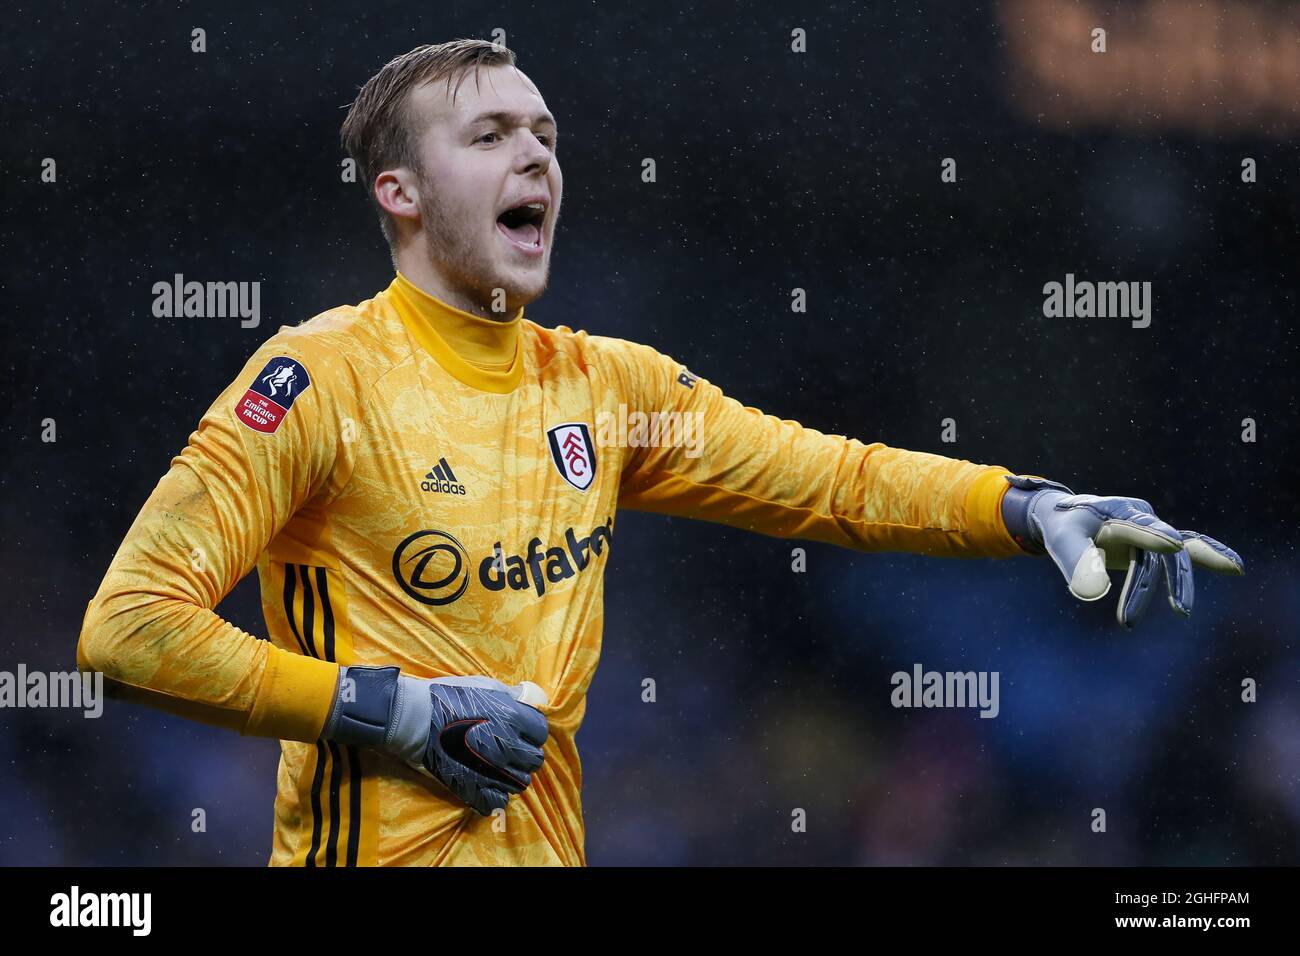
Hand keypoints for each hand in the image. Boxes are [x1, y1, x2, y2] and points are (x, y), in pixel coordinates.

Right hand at [420, 676, 549, 815]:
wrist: (416, 720)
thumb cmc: (449, 697)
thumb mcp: (485, 686)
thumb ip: (511, 695)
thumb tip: (528, 699)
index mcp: (514, 718)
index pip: (541, 731)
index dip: (532, 730)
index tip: (521, 729)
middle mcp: (508, 747)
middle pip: (535, 759)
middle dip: (526, 753)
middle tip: (510, 748)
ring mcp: (493, 771)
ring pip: (521, 783)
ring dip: (513, 775)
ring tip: (499, 766)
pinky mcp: (474, 789)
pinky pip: (499, 801)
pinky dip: (496, 795)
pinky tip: (487, 783)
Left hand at [1001, 475, 1244, 627]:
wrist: (1067, 516)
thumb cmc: (1063, 528)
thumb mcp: (1063, 543)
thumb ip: (1077, 563)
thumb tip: (1095, 594)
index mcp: (1116, 510)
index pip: (1137, 527)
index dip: (1155, 536)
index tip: (1175, 545)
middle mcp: (1140, 517)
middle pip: (1157, 551)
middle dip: (1159, 582)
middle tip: (1169, 611)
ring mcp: (1153, 528)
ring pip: (1173, 558)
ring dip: (1179, 585)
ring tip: (1182, 612)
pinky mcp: (1157, 542)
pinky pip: (1188, 551)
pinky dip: (1210, 557)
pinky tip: (1236, 568)